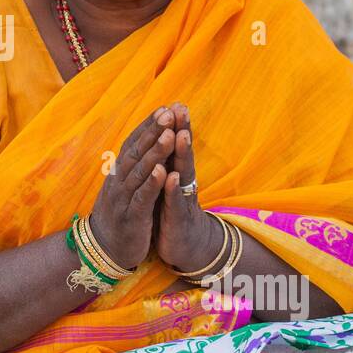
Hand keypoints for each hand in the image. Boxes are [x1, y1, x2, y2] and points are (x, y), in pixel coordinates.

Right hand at [87, 106, 177, 269]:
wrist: (103, 250)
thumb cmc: (119, 215)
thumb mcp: (124, 188)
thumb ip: (132, 167)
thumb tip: (142, 143)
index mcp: (119, 173)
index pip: (133, 143)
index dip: (148, 126)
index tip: (164, 108)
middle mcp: (119, 181)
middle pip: (136, 152)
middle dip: (153, 132)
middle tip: (168, 113)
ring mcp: (124, 199)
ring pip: (140, 171)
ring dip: (154, 152)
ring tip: (168, 134)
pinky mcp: (131, 218)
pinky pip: (142, 198)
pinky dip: (151, 184)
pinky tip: (162, 171)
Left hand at [155, 103, 220, 271]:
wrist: (188, 249)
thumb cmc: (175, 213)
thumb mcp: (169, 187)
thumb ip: (169, 165)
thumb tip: (164, 138)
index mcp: (177, 174)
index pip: (175, 146)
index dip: (175, 126)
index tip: (173, 102)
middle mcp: (183, 183)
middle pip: (183, 152)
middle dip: (182, 130)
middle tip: (182, 108)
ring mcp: (182, 200)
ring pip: (183, 173)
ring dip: (182, 154)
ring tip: (181, 135)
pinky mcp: (178, 219)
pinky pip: (175, 202)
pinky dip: (173, 189)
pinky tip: (172, 177)